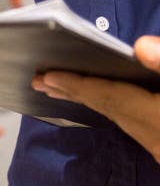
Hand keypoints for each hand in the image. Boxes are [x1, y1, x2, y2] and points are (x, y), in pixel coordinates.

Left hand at [32, 36, 159, 162]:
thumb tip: (140, 46)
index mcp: (157, 119)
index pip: (108, 97)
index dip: (77, 85)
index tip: (48, 76)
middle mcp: (155, 138)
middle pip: (104, 109)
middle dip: (70, 92)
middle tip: (38, 81)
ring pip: (114, 119)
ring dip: (85, 101)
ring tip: (55, 90)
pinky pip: (128, 125)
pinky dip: (107, 110)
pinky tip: (99, 103)